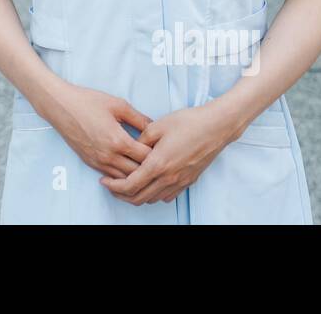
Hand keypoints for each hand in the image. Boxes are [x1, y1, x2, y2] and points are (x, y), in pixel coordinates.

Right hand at [42, 83, 154, 179]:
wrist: (60, 106)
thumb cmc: (88, 102)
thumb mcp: (118, 104)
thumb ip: (139, 118)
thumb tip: (155, 128)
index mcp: (118, 141)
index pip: (147, 158)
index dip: (158, 155)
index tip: (163, 149)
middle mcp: (109, 156)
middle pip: (138, 172)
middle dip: (150, 168)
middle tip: (158, 160)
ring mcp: (98, 162)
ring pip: (124, 179)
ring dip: (136, 174)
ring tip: (145, 166)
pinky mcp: (90, 163)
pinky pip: (111, 177)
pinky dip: (122, 175)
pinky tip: (128, 168)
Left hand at [99, 103, 234, 205]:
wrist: (216, 127)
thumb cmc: (188, 122)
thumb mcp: (157, 126)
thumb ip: (140, 140)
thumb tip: (131, 149)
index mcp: (158, 164)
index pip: (130, 185)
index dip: (113, 187)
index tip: (104, 181)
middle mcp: (169, 178)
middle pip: (139, 198)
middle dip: (121, 195)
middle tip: (111, 186)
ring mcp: (180, 182)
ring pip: (153, 199)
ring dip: (137, 195)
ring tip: (128, 185)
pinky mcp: (189, 181)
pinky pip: (167, 196)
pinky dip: (154, 194)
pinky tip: (150, 184)